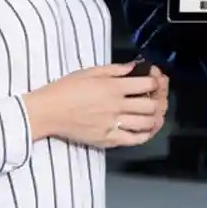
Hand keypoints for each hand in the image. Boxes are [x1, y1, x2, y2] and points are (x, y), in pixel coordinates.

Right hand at [22, 61, 167, 148]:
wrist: (47, 112)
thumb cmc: (65, 89)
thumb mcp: (90, 72)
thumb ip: (115, 69)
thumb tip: (133, 67)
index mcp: (113, 87)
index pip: (147, 85)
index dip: (157, 81)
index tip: (155, 80)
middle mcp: (116, 106)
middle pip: (151, 105)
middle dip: (159, 99)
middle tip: (158, 97)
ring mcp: (113, 124)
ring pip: (146, 123)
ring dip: (155, 117)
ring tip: (154, 112)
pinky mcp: (107, 139)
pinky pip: (133, 140)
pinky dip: (145, 135)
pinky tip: (147, 129)